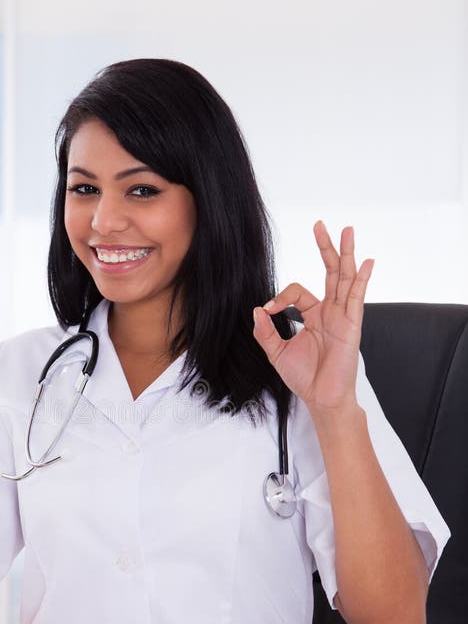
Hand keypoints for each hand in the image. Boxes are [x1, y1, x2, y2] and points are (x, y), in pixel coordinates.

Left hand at [252, 221, 373, 412]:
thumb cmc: (304, 378)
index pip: (298, 291)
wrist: (320, 398)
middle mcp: (330, 312)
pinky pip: (357, 298)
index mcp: (313, 315)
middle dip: (325, 248)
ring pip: (345, 278)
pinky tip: (365, 262)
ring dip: (345, 254)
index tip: (267, 310)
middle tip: (320, 224)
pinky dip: (361, 279)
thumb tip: (257, 309)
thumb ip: (266, 331)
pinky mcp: (351, 326)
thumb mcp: (276, 352)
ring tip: (347, 230)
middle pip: (330, 272)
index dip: (280, 296)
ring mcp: (343, 316)